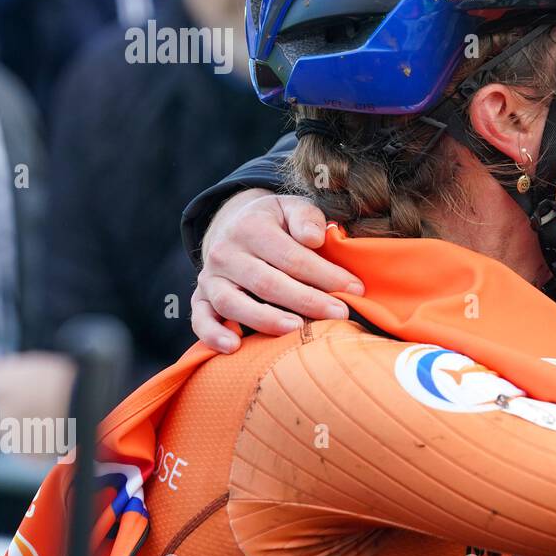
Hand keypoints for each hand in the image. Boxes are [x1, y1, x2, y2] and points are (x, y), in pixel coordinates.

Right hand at [191, 188, 364, 353]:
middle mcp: (225, 252)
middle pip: (267, 282)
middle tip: (339, 314)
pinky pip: (200, 319)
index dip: (325, 275)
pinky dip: (213, 334)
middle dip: (307, 301)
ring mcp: (210, 277)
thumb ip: (307, 218)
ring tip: (297, 330)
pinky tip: (234, 347)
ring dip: (265, 319)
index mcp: (251, 227)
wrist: (235, 225)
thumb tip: (315, 238)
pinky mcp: (200, 298)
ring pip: (232, 303)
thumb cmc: (276, 222)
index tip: (355, 289)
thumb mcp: (292, 207)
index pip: (291, 257)